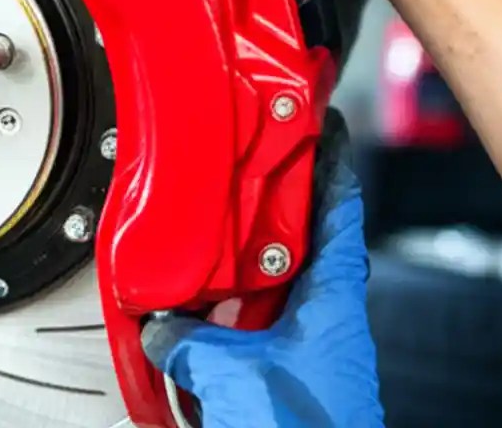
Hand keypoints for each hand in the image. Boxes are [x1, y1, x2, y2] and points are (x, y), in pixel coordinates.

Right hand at [141, 161, 383, 427]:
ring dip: (242, 267)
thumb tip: (160, 324)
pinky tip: (195, 321)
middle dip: (271, 209)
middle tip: (242, 174)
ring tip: (206, 243)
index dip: (332, 161)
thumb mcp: (233, 376)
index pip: (341, 210)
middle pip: (300, 243)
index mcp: (334, 302)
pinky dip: (226, 318)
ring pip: (273, 289)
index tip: (320, 123)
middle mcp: (327, 321)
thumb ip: (190, 341)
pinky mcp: (285, 379)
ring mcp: (309, 351)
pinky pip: (253, 332)